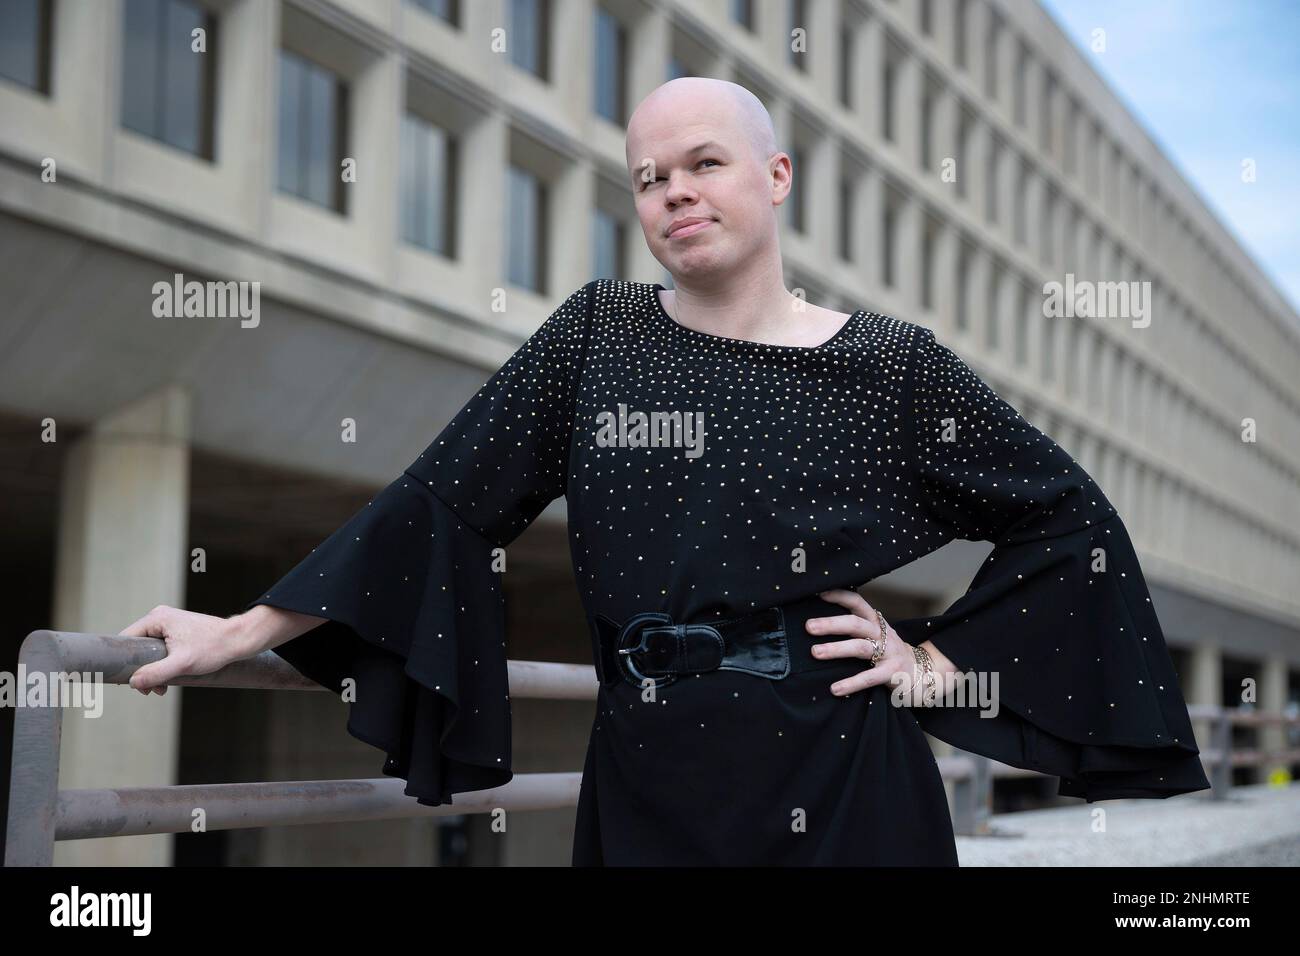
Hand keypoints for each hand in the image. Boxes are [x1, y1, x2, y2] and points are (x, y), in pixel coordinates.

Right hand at [118, 606, 250, 695]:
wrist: (238, 640)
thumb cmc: (213, 648)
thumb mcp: (181, 664)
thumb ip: (155, 673)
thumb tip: (132, 682)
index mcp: (157, 618)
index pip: (126, 639)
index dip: (124, 662)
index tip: (127, 681)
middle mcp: (161, 617)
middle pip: (137, 647)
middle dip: (142, 670)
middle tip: (151, 689)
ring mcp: (170, 623)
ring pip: (150, 651)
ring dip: (153, 671)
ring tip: (162, 688)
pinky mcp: (178, 631)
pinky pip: (161, 649)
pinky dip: (163, 665)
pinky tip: (170, 679)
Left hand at [806, 588, 919, 698]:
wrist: (925, 673)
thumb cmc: (890, 654)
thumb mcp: (877, 636)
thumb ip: (856, 630)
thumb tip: (819, 625)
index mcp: (876, 623)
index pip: (858, 603)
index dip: (840, 596)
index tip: (819, 593)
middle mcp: (883, 634)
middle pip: (856, 624)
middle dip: (831, 624)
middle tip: (808, 626)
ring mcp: (890, 653)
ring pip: (861, 647)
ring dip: (837, 649)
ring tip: (815, 652)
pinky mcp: (893, 673)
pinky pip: (870, 677)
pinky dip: (852, 683)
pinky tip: (835, 689)